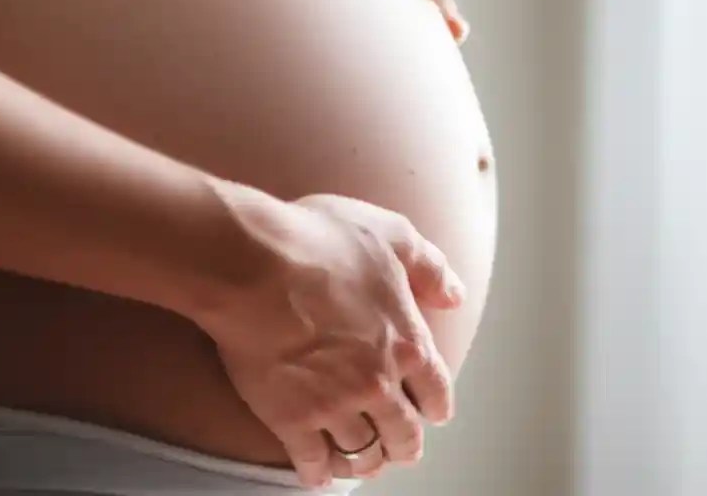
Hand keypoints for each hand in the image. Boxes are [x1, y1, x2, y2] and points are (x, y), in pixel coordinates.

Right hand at [194, 180, 464, 488]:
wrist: (253, 263)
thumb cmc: (318, 241)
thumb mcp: (391, 234)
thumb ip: (428, 266)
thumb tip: (453, 295)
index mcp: (407, 342)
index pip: (436, 392)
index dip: (436, 406)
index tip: (432, 413)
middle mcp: (377, 383)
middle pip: (403, 433)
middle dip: (405, 444)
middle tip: (401, 448)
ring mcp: (333, 405)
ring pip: (361, 452)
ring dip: (367, 460)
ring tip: (364, 461)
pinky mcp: (289, 418)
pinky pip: (311, 460)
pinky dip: (318, 472)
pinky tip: (318, 473)